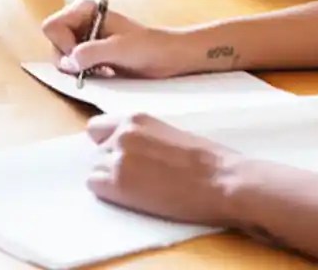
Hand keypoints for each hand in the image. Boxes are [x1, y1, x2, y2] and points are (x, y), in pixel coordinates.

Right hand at [41, 0, 198, 78]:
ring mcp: (83, 37)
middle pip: (54, 43)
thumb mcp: (120, 49)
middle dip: (69, 60)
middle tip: (93, 67)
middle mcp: (80, 20)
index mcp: (85, 9)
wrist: (168, 57)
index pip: (53, 27)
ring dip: (77, 68)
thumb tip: (68, 61)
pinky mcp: (88, 52)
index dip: (63, 45)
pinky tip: (103, 72)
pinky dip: (83, 73)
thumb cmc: (149, 47)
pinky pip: (72, 66)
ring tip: (101, 69)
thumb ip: (91, 52)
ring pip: (61, 57)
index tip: (81, 57)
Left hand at [86, 113, 246, 226]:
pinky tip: (133, 197)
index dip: (106, 143)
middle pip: (95, 151)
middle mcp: (121, 134)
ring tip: (139, 188)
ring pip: (94, 170)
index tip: (118, 154)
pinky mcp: (119, 184)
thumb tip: (127, 150)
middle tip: (137, 177)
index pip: (96, 128)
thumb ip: (142, 137)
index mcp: (135, 119)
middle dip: (110, 163)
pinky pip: (95, 187)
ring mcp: (118, 158)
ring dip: (110, 180)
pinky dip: (109, 194)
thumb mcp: (168, 133)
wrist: (223, 181)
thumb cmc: (208, 160)